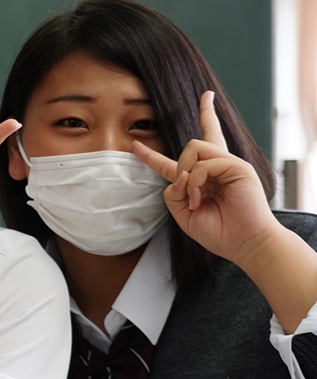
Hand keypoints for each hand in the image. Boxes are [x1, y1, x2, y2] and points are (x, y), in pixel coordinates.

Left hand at [132, 91, 275, 265]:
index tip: (133, 145)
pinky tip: (199, 200)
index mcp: (200, 182)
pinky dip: (195, 182)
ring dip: (184, 172)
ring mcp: (226, 165)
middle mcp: (214, 169)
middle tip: (184, 179)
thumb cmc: (218, 232)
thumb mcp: (184, 215)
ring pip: (193, 147)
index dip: (152, 155)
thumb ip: (173, 194)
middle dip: (189, 133)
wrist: (244, 244)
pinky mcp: (237, 167)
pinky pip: (204, 163)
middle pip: (197, 140)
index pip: (174, 163)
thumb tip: (180, 175)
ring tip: (193, 198)